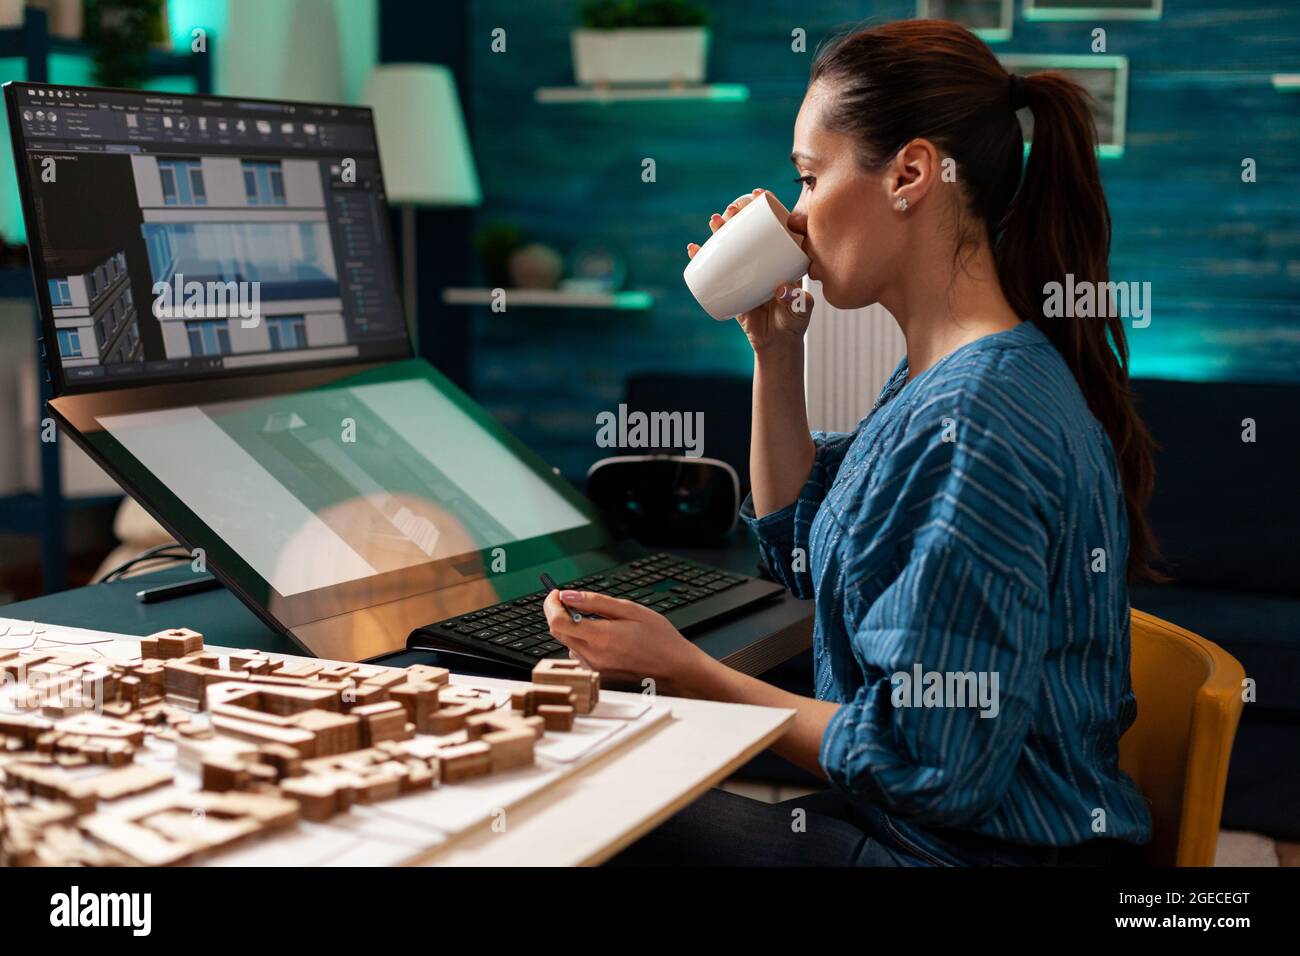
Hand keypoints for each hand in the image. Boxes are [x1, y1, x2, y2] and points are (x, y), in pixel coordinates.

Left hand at [542, 589, 713, 694]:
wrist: (676, 670)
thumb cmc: (660, 639)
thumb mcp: (631, 610)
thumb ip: (595, 602)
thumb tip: (568, 595)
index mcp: (600, 638)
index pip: (557, 622)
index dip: (551, 605)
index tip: (557, 594)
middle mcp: (592, 657)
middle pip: (558, 633)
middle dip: (560, 614)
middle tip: (573, 602)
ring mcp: (594, 670)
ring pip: (568, 644)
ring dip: (575, 630)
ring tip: (601, 625)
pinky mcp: (598, 677)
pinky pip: (580, 656)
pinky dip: (585, 644)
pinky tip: (607, 642)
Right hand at [687, 187, 814, 353]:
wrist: (776, 342)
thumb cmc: (793, 323)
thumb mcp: (800, 310)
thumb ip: (795, 301)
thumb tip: (779, 288)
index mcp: (781, 257)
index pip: (774, 225)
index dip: (766, 208)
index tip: (758, 195)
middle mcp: (762, 259)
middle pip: (748, 230)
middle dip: (738, 214)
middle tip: (733, 208)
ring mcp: (744, 271)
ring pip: (731, 245)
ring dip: (720, 230)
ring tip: (714, 220)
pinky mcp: (730, 286)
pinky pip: (714, 270)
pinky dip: (702, 259)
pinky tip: (693, 249)